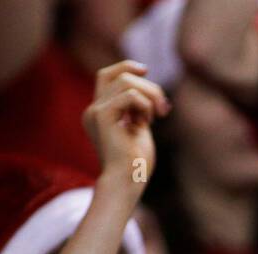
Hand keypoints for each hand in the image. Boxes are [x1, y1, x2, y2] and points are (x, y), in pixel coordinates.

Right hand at [83, 60, 169, 187]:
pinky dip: (144, 104)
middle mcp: (93, 110)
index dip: (126, 66)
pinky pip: (129, 94)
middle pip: (118, 74)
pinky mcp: (102, 116)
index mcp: (100, 113)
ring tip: (157, 116)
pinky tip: (147, 122)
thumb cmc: (136, 163)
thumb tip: (152, 90)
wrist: (127, 182)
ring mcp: (95, 112)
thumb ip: (140, 109)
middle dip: (147, 85)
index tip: (146, 71)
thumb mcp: (139, 129)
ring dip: (150, 94)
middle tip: (164, 108)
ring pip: (125, 81)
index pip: (107, 75)